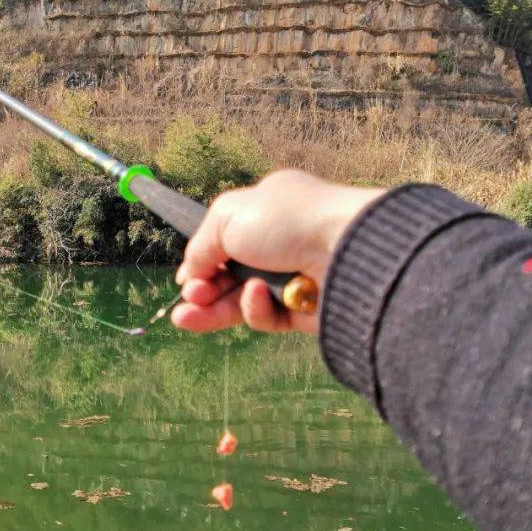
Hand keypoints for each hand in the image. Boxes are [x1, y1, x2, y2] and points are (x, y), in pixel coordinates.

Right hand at [171, 170, 383, 334]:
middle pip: (229, 277)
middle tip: (186, 302)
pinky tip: (256, 296)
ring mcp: (292, 279)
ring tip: (192, 314)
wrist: (346, 250)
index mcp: (266, 212)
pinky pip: (268, 318)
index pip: (225, 242)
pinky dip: (257, 309)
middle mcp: (280, 245)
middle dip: (202, 293)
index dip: (202, 263)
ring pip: (243, 303)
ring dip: (216, 309)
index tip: (185, 279)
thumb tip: (189, 274)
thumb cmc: (290, 221)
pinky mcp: (304, 311)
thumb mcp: (227, 216)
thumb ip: (200, 246)